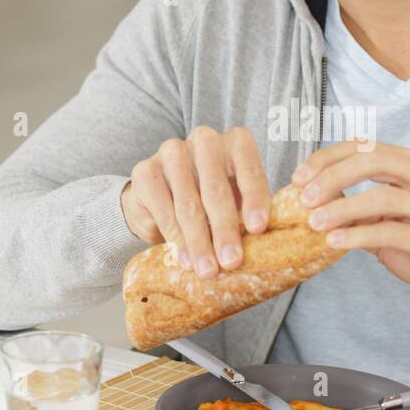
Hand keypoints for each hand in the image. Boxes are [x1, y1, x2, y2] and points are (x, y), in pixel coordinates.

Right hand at [120, 127, 271, 276]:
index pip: (250, 170)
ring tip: (208, 270)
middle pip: (216, 191)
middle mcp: (205, 140)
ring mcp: (172, 152)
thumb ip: (249, 214)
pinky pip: (163, 209)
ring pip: (189, 205)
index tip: (258, 228)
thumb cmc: (212, 200)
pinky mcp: (145, 170)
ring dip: (199, 242)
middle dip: (225, 230)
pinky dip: (176, 238)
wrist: (163, 197)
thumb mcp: (238, 200)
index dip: (255, 199)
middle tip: (231, 262)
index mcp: (237, 142)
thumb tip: (264, 250)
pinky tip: (185, 259)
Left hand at [291, 141, 409, 316]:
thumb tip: (316, 206)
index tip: (299, 176)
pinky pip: (391, 231)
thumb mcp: (394, 222)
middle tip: (303, 195)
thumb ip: (362, 211)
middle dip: (331, 175)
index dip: (328, 158)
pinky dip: (358, 235)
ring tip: (312, 221)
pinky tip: (334, 242)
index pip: (365, 147)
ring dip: (341, 207)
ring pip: (382, 195)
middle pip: (373, 160)